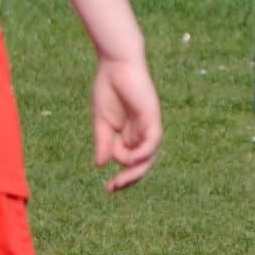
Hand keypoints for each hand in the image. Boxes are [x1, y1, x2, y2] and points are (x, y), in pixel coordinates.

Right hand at [91, 55, 159, 191]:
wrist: (115, 66)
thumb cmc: (108, 90)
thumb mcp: (102, 121)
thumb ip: (104, 142)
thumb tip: (101, 165)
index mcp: (130, 135)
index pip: (131, 162)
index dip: (122, 177)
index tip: (107, 188)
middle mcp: (142, 133)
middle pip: (143, 162)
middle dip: (130, 178)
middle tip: (113, 189)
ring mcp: (149, 125)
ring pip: (149, 155)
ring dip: (135, 168)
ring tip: (120, 179)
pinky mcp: (152, 117)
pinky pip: (152, 140)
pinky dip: (143, 151)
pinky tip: (131, 160)